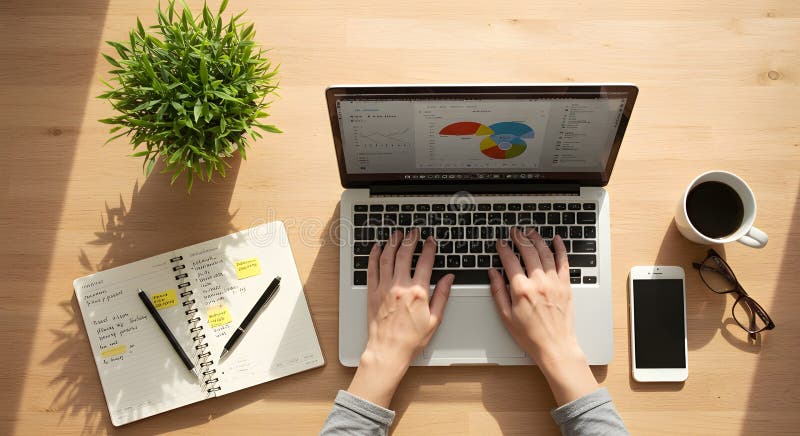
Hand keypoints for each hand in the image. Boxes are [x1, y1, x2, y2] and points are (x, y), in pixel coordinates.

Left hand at [348, 229, 453, 406]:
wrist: (388, 350)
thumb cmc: (411, 339)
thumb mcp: (434, 319)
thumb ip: (442, 295)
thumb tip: (448, 278)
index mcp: (418, 292)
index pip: (425, 262)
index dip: (429, 248)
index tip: (430, 241)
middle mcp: (400, 286)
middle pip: (405, 254)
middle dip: (410, 239)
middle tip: (413, 232)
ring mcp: (384, 288)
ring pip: (387, 257)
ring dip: (392, 243)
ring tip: (397, 234)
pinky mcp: (372, 292)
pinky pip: (372, 268)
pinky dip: (374, 255)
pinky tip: (377, 248)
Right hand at [489, 227, 597, 405]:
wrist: (555, 346)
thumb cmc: (530, 335)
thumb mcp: (505, 315)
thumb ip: (497, 291)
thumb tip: (492, 273)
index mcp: (521, 290)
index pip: (510, 261)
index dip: (503, 249)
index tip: (500, 243)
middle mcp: (538, 283)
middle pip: (528, 252)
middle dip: (519, 238)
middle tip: (514, 231)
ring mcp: (553, 282)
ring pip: (545, 253)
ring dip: (537, 239)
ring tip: (530, 231)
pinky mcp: (565, 285)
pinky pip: (563, 261)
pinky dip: (560, 248)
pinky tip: (556, 239)